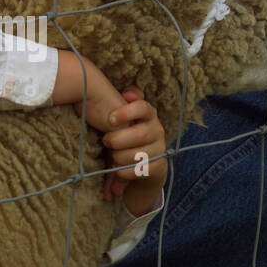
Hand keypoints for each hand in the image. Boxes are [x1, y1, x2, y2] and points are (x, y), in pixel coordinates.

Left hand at [99, 86, 167, 211]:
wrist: (141, 164)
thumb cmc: (125, 136)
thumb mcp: (122, 120)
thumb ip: (121, 103)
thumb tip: (128, 93)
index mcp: (148, 114)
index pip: (143, 108)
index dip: (127, 112)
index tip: (110, 119)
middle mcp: (157, 129)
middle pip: (140, 134)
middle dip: (118, 140)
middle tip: (106, 141)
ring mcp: (160, 148)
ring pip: (139, 155)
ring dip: (119, 157)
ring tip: (111, 157)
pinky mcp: (159, 166)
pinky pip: (140, 170)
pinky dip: (124, 172)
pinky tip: (117, 171)